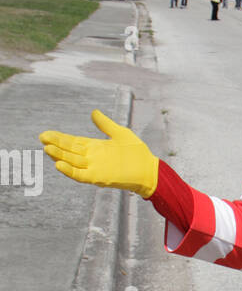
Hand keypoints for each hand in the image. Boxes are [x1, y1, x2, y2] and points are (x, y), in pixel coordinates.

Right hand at [39, 109, 158, 198]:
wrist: (149, 169)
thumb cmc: (137, 153)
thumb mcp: (120, 133)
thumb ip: (105, 124)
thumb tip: (93, 112)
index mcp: (95, 147)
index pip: (73, 142)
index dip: (60, 138)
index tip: (47, 133)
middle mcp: (92, 158)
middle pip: (69, 150)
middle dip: (56, 144)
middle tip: (42, 138)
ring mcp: (94, 168)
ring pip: (72, 162)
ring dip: (60, 156)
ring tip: (47, 148)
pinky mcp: (99, 177)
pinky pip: (81, 175)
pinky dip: (70, 171)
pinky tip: (59, 164)